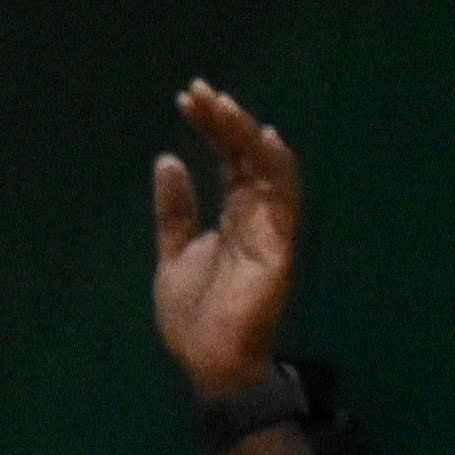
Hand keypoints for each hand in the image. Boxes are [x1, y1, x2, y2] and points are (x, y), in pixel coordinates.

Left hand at [149, 79, 304, 393]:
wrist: (208, 363)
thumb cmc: (195, 316)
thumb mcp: (172, 255)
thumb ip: (175, 211)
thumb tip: (167, 159)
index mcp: (231, 214)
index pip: (226, 157)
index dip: (210, 126)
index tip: (187, 99)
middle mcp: (253, 213)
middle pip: (244, 153)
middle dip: (224, 120)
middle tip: (199, 92)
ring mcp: (268, 227)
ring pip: (267, 166)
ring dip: (247, 134)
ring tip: (221, 106)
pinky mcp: (279, 246)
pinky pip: (286, 199)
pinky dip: (278, 168)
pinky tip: (263, 139)